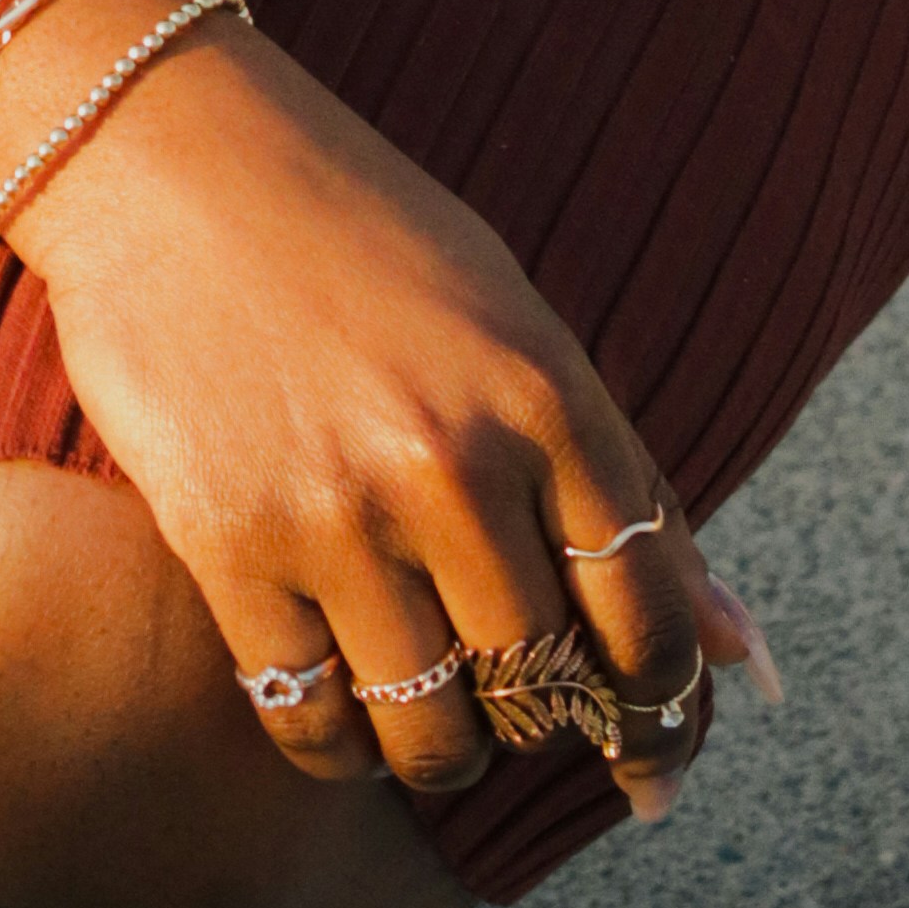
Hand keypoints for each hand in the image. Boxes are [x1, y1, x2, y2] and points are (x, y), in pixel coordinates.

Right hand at [0, 17, 765, 826]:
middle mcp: (457, 462)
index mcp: (547, 394)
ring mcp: (340, 510)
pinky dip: (334, 746)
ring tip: (423, 724)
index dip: (659, 711)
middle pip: (539, 685)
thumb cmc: (355, 232)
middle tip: (506, 708)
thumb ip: (624, 483)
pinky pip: (309, 720)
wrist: (162, 152)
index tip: (645, 753)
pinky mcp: (230, 544)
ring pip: (433, 730)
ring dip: (439, 754)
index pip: (649, 618)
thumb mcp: (514, 321)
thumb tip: (745, 650)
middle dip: (535, 722)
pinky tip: (333, 709)